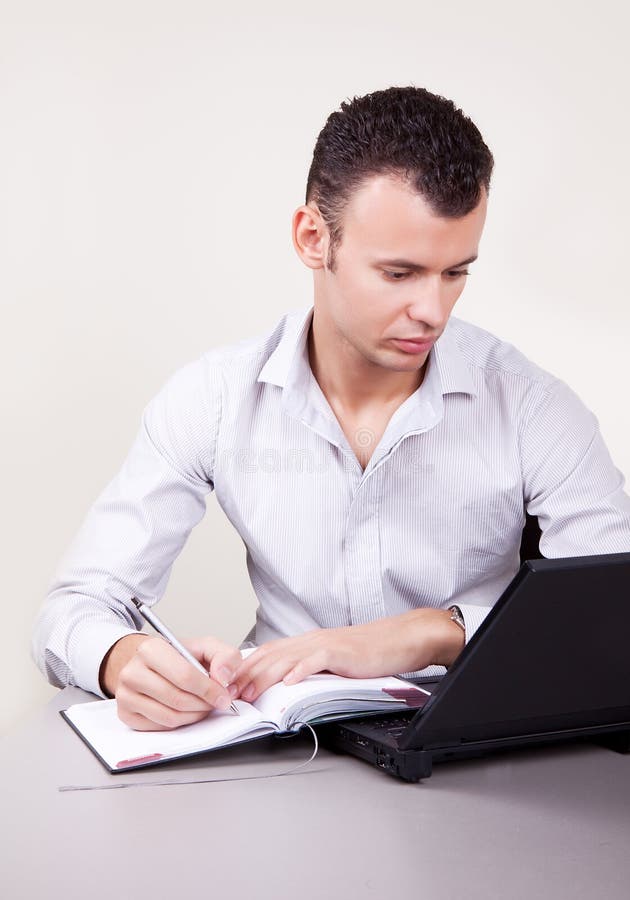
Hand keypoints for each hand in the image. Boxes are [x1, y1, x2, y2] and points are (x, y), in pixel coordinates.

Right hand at [100, 633, 241, 730]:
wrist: (150, 664)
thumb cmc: (177, 657)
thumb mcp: (205, 646)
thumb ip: (224, 655)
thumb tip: (224, 677)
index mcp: (150, 649)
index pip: (185, 676)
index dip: (209, 690)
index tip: (224, 696)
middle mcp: (132, 672)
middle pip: (178, 699)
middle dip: (204, 704)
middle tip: (216, 702)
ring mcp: (125, 695)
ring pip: (170, 717)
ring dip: (194, 715)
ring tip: (203, 705)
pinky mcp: (126, 714)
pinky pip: (160, 727)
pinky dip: (180, 723)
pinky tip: (187, 711)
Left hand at [232, 609, 464, 702]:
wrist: (397, 640)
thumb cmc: (367, 653)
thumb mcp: (330, 659)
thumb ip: (308, 668)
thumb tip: (285, 684)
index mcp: (305, 642)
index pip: (268, 653)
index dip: (245, 669)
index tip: (227, 685)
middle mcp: (310, 640)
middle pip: (271, 655)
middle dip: (246, 675)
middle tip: (228, 692)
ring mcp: (325, 644)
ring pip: (288, 658)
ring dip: (265, 676)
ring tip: (250, 693)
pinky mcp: (341, 651)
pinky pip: (317, 660)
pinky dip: (301, 671)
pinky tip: (290, 683)